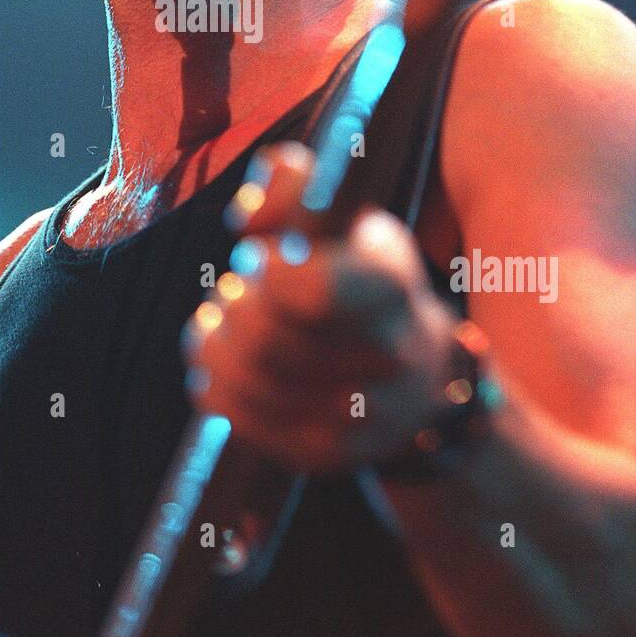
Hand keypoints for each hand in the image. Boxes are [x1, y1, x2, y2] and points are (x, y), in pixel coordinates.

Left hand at [183, 140, 460, 474]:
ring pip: (243, 378)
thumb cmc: (364, 278)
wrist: (420, 375)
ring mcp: (358, 416)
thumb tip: (248, 216)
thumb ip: (293, 183)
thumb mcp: (345, 217)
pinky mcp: (325, 453)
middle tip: (241, 287)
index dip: (272, 271)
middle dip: (237, 305)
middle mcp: (385, 357)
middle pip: (264, 337)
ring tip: (232, 317)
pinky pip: (236, 416)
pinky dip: (215, 381)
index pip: (316, 288)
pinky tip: (226, 358)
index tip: (266, 257)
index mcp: (390, 286)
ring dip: (220, 340)